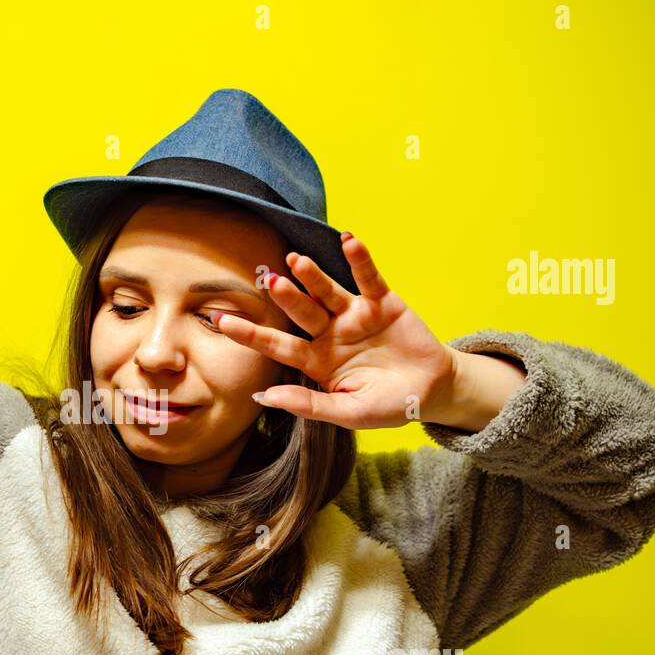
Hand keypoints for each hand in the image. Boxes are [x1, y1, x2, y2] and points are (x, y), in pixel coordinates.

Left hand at [213, 232, 463, 429]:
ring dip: (313, 276)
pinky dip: (360, 260)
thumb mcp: (348, 413)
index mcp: (315, 361)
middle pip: (302, 313)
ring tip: (296, 261)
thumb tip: (263, 398)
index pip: (277, 345)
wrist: (431, 392)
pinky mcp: (382, 303)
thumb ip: (308, 405)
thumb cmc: (387, 406)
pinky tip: (348, 241)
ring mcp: (354, 316)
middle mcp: (329, 334)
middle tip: (269, 282)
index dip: (251, 334)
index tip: (222, 322)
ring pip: (328, 292)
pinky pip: (369, 278)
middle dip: (286, 297)